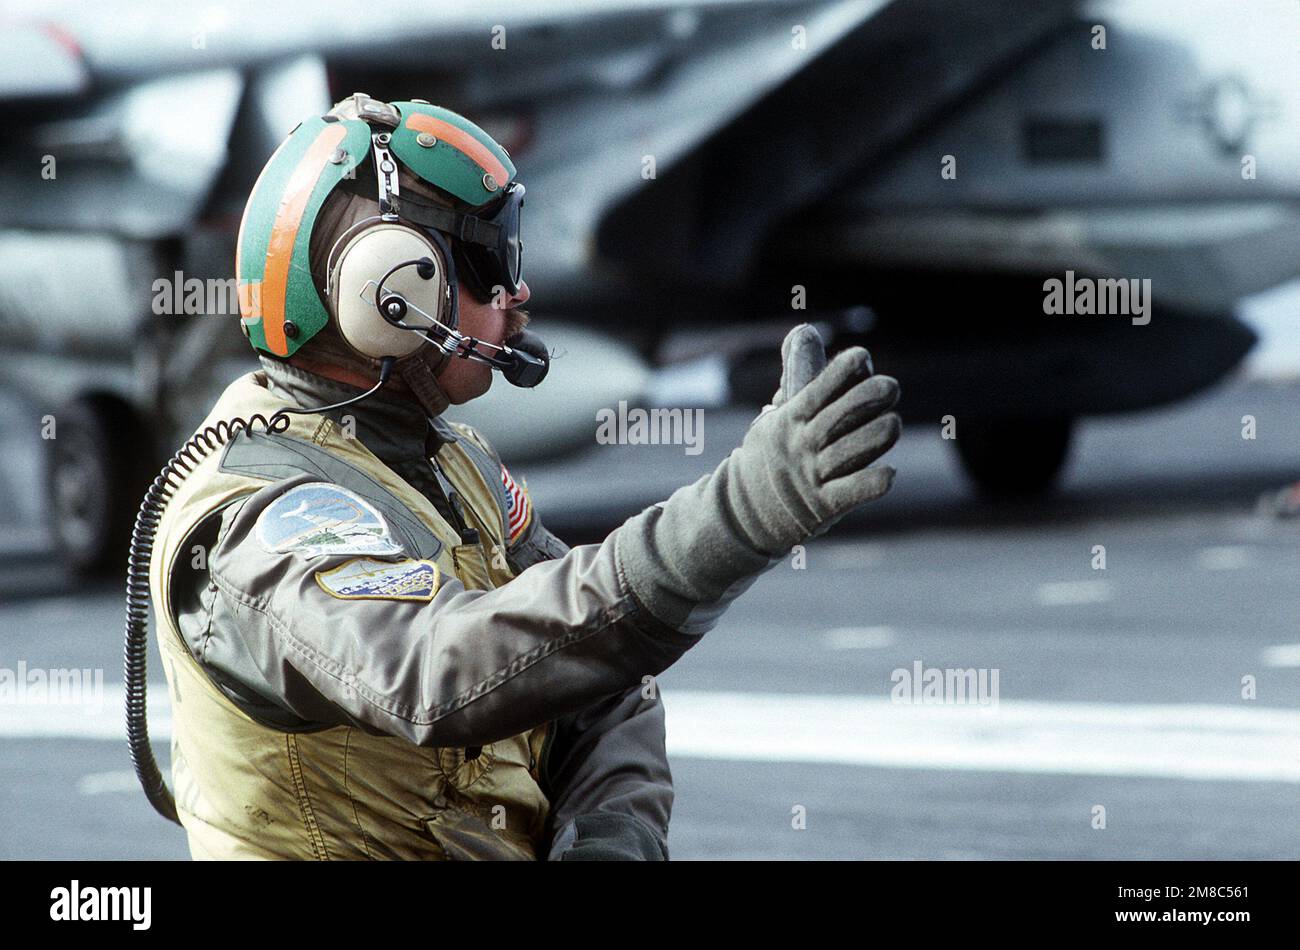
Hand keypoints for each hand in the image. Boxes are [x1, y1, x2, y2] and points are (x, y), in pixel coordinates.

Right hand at [732, 323, 899, 553]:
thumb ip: (796, 378)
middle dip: (867, 399)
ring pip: (848, 453)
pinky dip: (871, 483)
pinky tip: (889, 473)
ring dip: (875, 437)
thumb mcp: (774, 415)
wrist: (745, 511)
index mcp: (789, 419)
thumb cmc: (770, 455)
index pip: (817, 390)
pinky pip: (850, 492)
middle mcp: (800, 445)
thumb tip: (805, 331)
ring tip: (893, 424)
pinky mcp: (822, 506)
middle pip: (837, 418)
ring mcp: (811, 475)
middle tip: (891, 387)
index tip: (862, 357)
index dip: (840, 372)